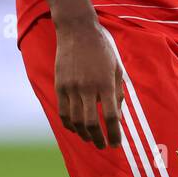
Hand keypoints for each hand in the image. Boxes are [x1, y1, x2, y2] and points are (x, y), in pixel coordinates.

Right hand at [54, 18, 123, 148]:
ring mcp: (71, 87)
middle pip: (91, 123)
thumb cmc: (101, 49)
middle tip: (104, 145)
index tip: (116, 144)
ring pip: (76, 120)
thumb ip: (117, 93)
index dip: (114, 134)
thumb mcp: (116, 68)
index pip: (110, 116)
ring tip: (91, 139)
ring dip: (84, 134)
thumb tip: (117, 117)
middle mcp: (87, 87)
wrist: (77, 30)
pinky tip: (76, 129)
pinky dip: (69, 125)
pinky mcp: (60, 85)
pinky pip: (63, 112)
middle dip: (99, 138)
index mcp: (105, 82)